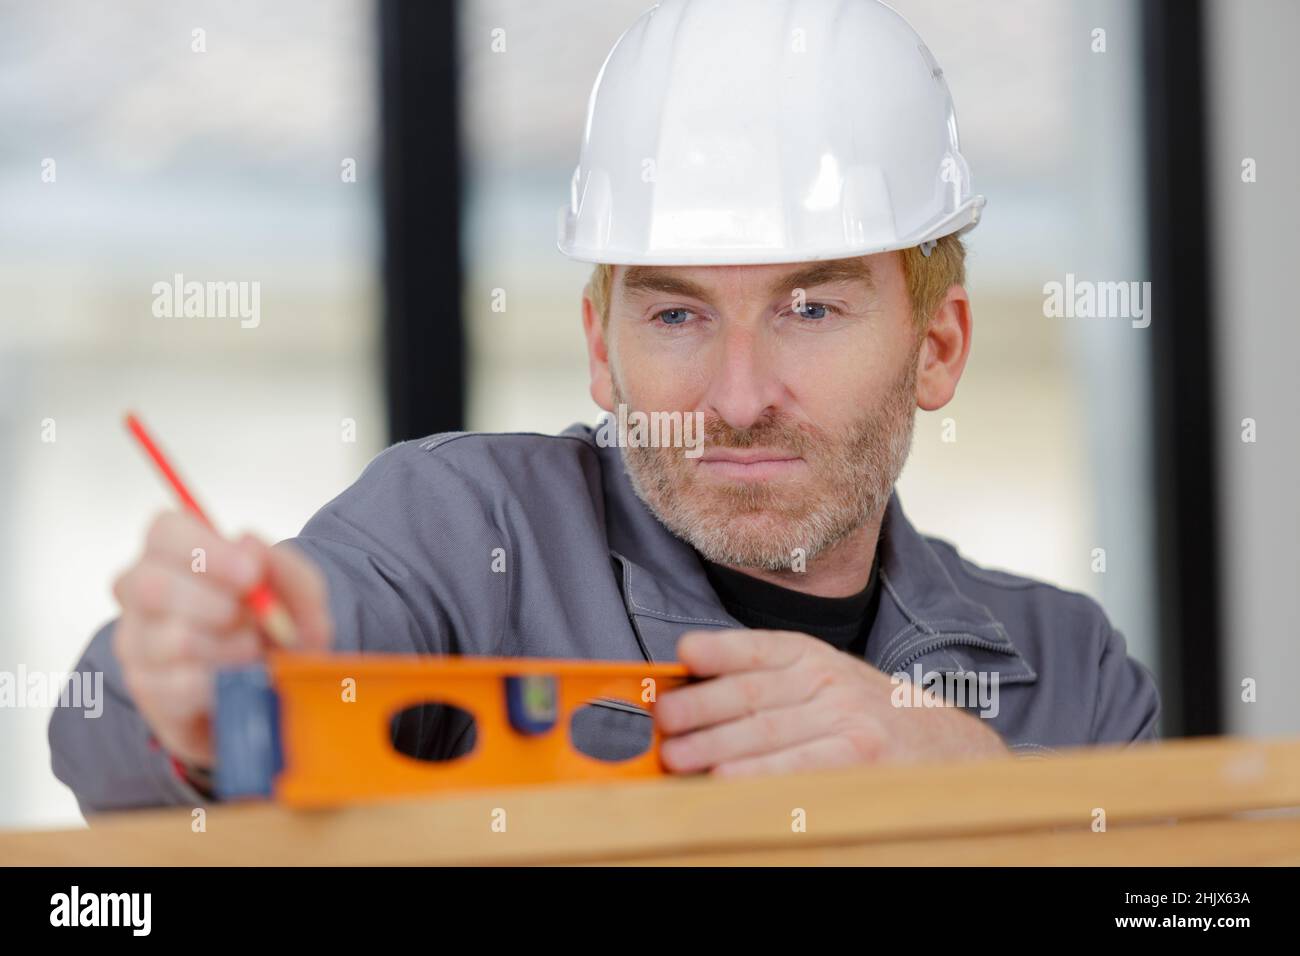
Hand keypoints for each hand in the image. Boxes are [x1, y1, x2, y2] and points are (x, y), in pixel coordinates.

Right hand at [110, 511, 332, 767]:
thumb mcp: (303, 598)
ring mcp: (136, 641)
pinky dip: (220, 685)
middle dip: (214, 604)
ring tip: (252, 652)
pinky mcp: (144, 688)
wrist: (280, 693)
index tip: (250, 574)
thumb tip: (245, 541)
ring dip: (229, 649)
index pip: (165, 532)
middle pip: (150, 585)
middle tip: (252, 621)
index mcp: (176, 553)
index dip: (205, 550)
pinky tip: (234, 680)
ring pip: (172, 640)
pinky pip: (178, 686)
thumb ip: (283, 566)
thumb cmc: (282, 631)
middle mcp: (142, 592)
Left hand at [656, 629, 1006, 777]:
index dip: (716, 650)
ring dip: (713, 746)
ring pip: (765, 732)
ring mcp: (845, 719)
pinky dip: (757, 774)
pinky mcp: (857, 760)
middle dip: (698, 708)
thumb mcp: (822, 682)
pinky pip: (797, 768)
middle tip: (662, 724)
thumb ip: (768, 684)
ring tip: (675, 758)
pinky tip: (726, 779)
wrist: (947, 747)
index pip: (755, 647)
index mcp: (810, 655)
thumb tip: (693, 696)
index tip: (682, 655)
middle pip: (749, 693)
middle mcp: (827, 680)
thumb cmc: (868, 717)